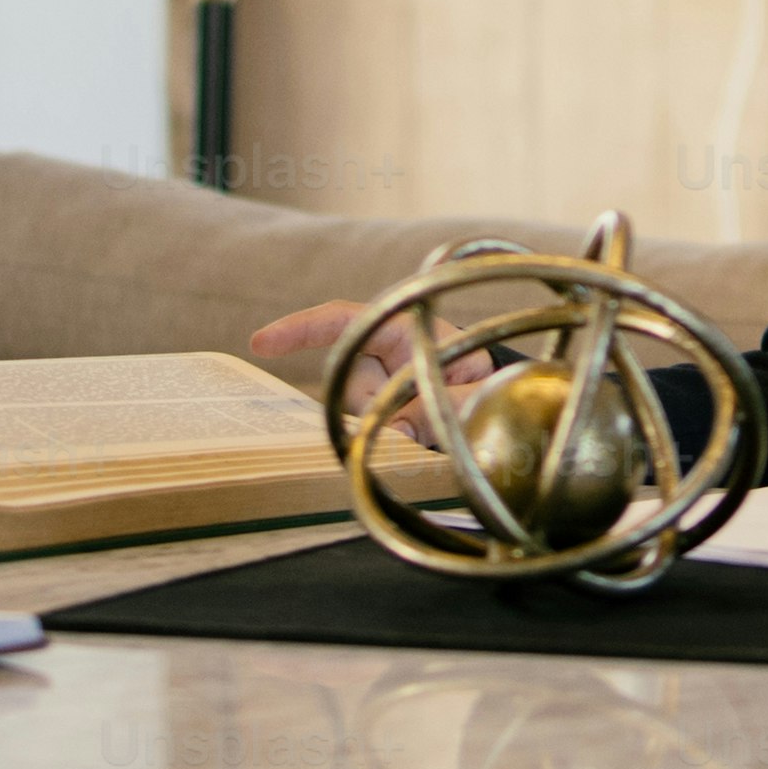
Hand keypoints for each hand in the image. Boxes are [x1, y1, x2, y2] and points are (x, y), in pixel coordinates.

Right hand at [250, 294, 479, 452]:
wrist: (506, 407)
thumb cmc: (493, 387)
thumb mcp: (476, 395)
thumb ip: (439, 410)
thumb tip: (395, 436)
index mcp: (407, 330)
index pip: (344, 320)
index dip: (302, 329)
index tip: (261, 343)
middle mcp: (388, 355)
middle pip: (348, 379)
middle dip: (371, 406)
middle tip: (415, 424)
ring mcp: (383, 385)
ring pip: (356, 413)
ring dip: (384, 430)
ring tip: (430, 434)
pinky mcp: (383, 415)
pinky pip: (365, 432)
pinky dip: (379, 444)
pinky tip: (411, 448)